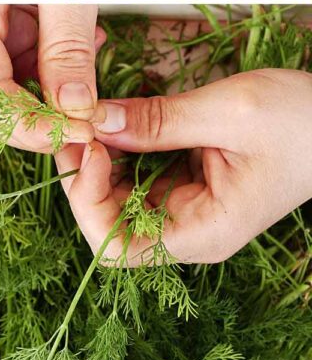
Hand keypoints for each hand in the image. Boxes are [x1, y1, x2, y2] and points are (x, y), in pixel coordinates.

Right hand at [0, 3, 125, 152]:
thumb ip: (67, 50)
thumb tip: (78, 109)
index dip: (31, 124)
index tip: (80, 131)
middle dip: (34, 123)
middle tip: (83, 126)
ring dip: (47, 96)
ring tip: (90, 71)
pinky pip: (13, 65)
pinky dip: (50, 69)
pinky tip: (83, 48)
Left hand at [57, 68, 311, 263]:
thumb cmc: (300, 122)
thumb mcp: (229, 112)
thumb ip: (159, 120)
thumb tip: (96, 120)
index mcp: (203, 232)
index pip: (117, 247)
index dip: (87, 201)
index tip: (87, 145)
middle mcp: (189, 231)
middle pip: (108, 224)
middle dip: (82, 177)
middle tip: (70, 125)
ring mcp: (185, 209)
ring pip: (115, 199)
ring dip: (95, 161)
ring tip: (86, 117)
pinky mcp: (185, 185)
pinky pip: (135, 176)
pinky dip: (117, 150)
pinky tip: (111, 120)